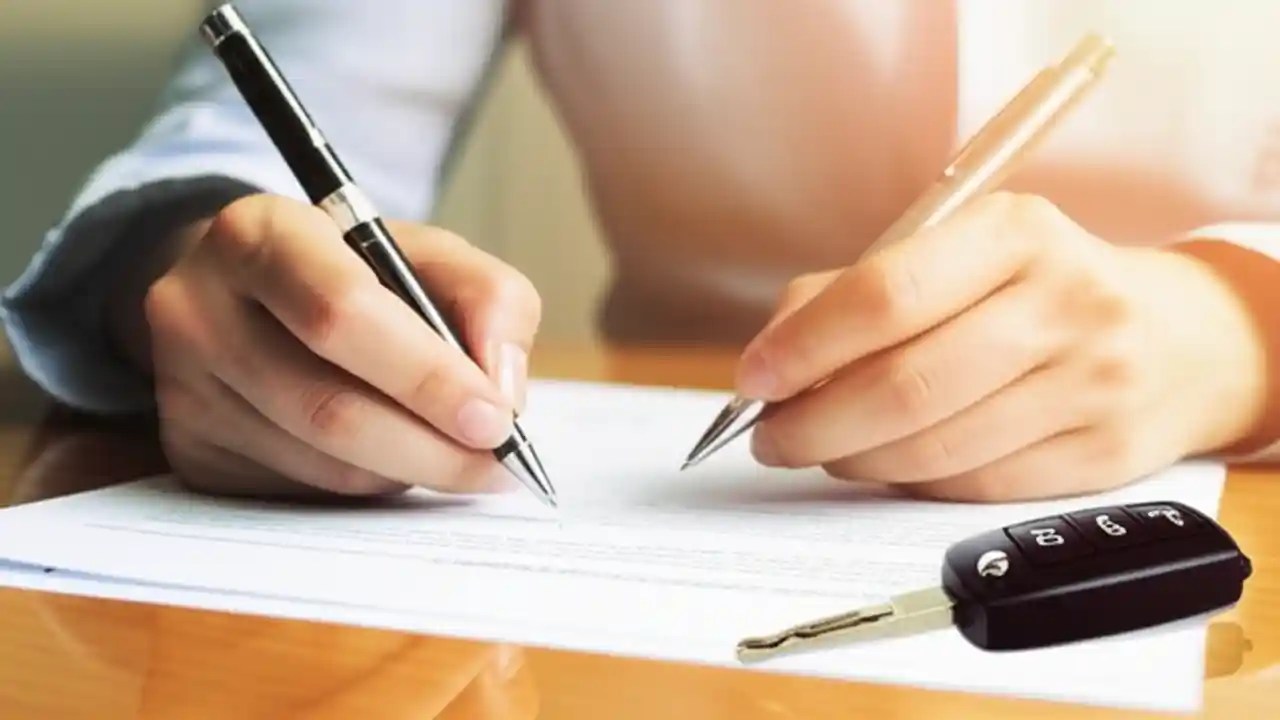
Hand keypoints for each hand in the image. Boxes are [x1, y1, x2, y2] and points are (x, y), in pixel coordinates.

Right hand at [141, 194, 539, 496]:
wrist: (248, 294)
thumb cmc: (354, 271)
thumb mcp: (429, 254)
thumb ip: (489, 300)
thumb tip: (501, 390)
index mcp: (258, 233)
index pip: (341, 312)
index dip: (427, 375)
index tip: (498, 419)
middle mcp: (198, 308)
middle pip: (328, 406)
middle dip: (432, 447)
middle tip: (499, 464)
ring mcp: (183, 389)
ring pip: (322, 463)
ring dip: (408, 471)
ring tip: (458, 456)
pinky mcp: (189, 452)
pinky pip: (302, 491)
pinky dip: (370, 484)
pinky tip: (395, 458)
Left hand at [739, 193, 1265, 500]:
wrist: (1177, 338)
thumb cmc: (1035, 288)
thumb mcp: (960, 252)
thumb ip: (857, 291)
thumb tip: (771, 357)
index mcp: (1014, 232)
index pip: (885, 296)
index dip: (804, 347)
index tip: (754, 377)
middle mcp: (1061, 303)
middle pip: (904, 387)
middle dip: (812, 422)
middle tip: (771, 434)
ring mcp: (1088, 384)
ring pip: (933, 449)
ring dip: (852, 458)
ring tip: (820, 447)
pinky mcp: (1099, 454)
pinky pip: (971, 486)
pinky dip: (908, 482)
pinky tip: (887, 463)